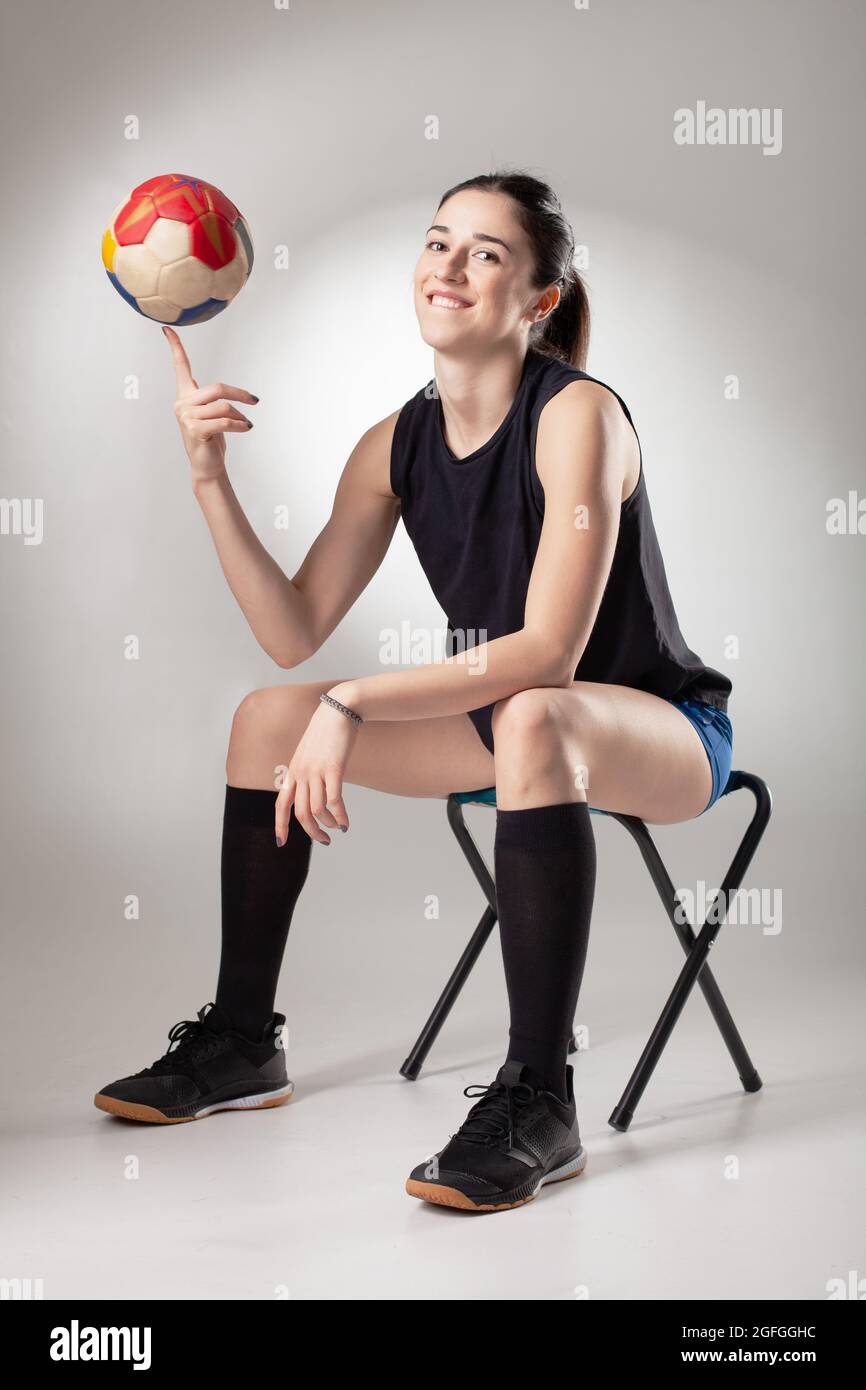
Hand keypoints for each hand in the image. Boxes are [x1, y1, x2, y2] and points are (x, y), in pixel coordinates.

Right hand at [162, 325, 258, 485]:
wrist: (207, 465)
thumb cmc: (211, 439)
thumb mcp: (210, 415)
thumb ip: (210, 400)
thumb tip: (221, 394)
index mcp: (185, 396)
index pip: (179, 367)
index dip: (175, 347)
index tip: (167, 329)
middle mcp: (182, 403)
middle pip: (217, 388)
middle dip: (240, 394)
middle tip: (254, 401)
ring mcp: (186, 417)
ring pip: (223, 406)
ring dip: (240, 415)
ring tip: (245, 424)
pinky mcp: (195, 429)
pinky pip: (224, 420)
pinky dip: (239, 424)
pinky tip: (245, 428)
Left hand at [274, 695, 356, 845]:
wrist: (338, 709)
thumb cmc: (327, 731)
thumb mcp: (310, 752)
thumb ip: (308, 771)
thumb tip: (313, 790)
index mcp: (293, 771)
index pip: (281, 804)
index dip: (279, 826)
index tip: (281, 843)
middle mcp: (301, 773)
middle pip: (301, 814)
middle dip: (312, 832)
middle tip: (325, 840)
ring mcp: (316, 771)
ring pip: (318, 810)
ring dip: (329, 824)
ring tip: (339, 827)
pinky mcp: (333, 768)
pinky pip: (334, 801)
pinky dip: (340, 816)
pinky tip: (346, 822)